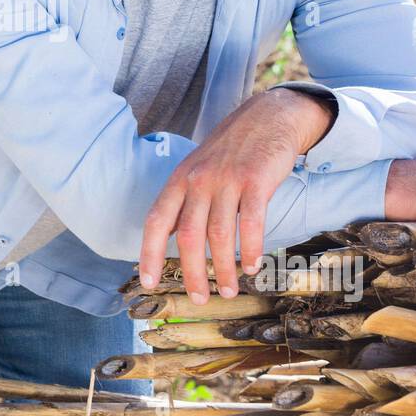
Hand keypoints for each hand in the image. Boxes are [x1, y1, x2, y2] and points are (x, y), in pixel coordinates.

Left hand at [138, 87, 336, 303]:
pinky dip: (251, 248)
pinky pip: (251, 222)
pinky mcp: (256, 180)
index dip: (149, 253)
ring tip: (229, 290)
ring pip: (219, 235)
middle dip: (191, 273)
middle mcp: (198, 180)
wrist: (267, 116)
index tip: (148, 282)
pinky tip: (253, 265)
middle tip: (198, 299)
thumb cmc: (230, 151)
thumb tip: (171, 239)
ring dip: (224, 268)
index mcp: (179, 180)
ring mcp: (227, 180)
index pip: (157, 220)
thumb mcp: (198, 169)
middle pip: (188, 235)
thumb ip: (185, 201)